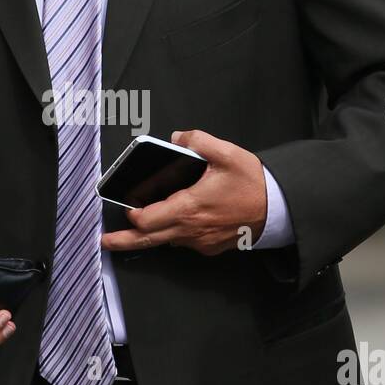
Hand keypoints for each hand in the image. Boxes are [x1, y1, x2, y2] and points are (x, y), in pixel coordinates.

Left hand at [100, 129, 267, 257]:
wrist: (279, 210)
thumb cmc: (254, 184)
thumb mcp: (227, 153)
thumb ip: (198, 141)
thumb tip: (177, 137)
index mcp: (189, 207)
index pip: (147, 220)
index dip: (133, 214)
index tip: (128, 206)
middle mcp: (191, 230)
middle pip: (149, 240)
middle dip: (124, 241)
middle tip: (106, 242)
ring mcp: (200, 242)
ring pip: (168, 241)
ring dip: (153, 234)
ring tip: (140, 225)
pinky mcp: (210, 247)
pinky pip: (186, 241)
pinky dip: (176, 232)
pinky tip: (178, 218)